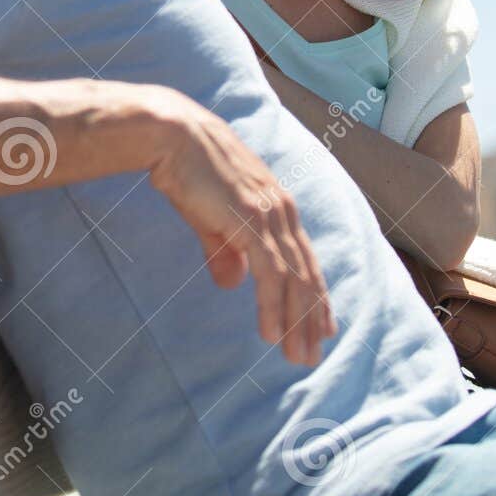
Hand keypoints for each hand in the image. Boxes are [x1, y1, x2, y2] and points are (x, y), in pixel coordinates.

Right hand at [142, 89, 336, 365]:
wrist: (174, 138)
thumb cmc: (189, 171)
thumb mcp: (210, 218)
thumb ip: (225, 251)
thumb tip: (233, 283)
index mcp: (278, 207)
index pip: (304, 259)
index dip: (314, 295)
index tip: (321, 328)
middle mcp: (283, 212)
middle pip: (306, 275)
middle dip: (310, 318)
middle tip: (311, 356)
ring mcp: (270, 217)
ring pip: (294, 280)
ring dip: (296, 322)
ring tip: (296, 357)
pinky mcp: (252, 223)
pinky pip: (271, 276)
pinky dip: (273, 308)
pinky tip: (271, 334)